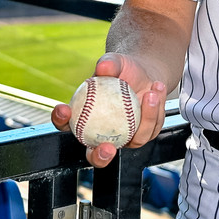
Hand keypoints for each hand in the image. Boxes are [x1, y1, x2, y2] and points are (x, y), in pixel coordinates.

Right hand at [51, 53, 168, 167]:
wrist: (145, 73)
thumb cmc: (122, 69)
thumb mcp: (115, 62)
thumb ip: (109, 64)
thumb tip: (103, 68)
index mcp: (83, 117)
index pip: (66, 123)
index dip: (61, 120)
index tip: (64, 109)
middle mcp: (100, 134)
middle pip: (94, 155)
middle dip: (99, 156)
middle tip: (107, 148)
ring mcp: (123, 138)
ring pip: (134, 140)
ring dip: (145, 119)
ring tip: (150, 93)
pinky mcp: (143, 135)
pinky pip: (151, 129)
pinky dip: (156, 110)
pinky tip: (157, 89)